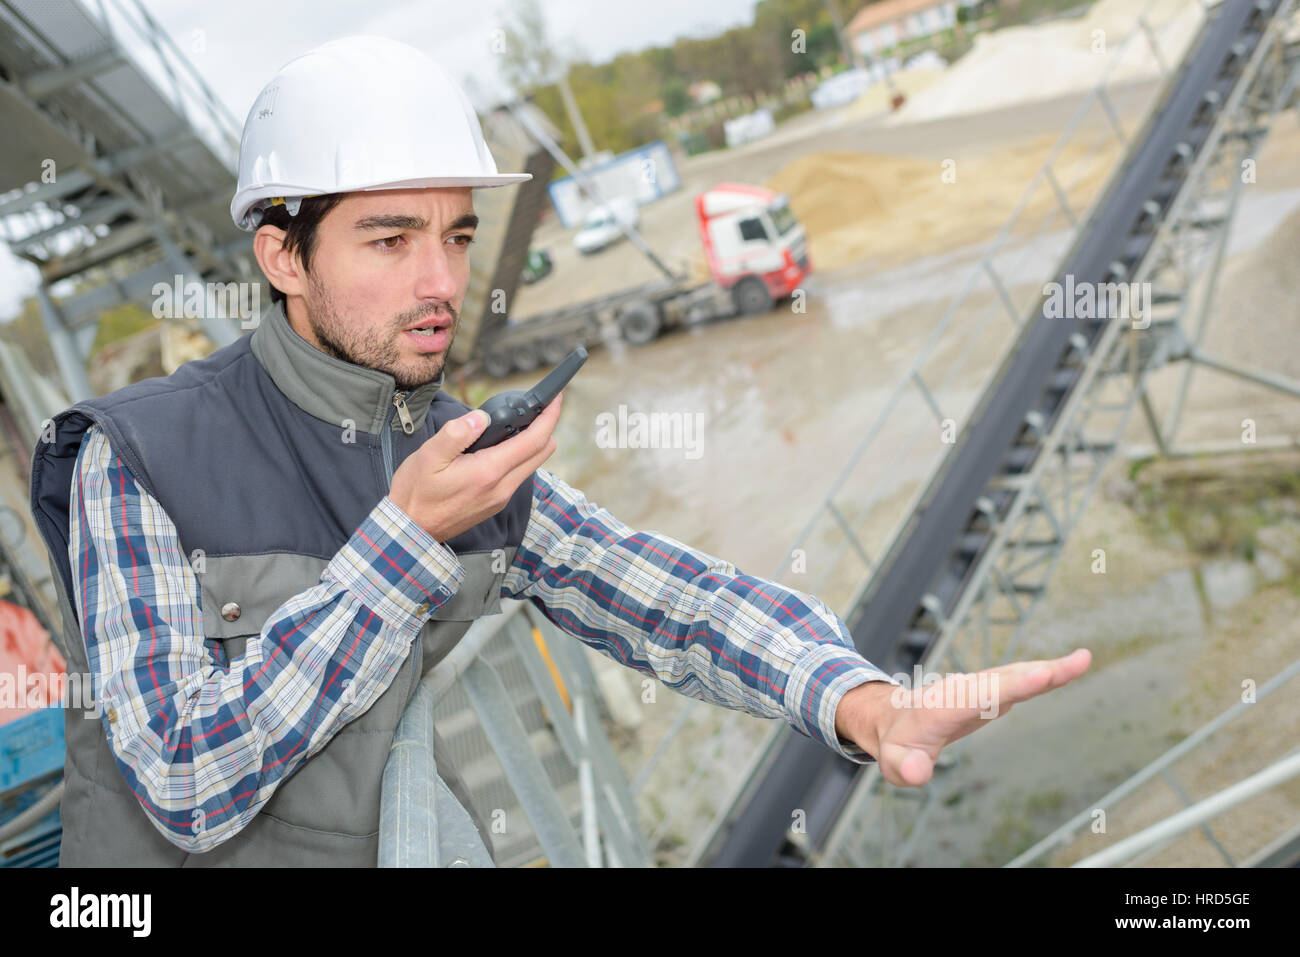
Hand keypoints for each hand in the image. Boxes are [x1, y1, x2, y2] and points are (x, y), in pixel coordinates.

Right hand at [388, 390, 563, 541]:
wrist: (411, 531)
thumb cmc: (415, 493)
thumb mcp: (428, 457)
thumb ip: (457, 433)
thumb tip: (482, 416)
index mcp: (489, 472)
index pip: (534, 440)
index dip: (549, 416)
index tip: (556, 398)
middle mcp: (502, 487)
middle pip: (542, 453)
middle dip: (546, 427)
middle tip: (537, 407)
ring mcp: (501, 498)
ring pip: (532, 465)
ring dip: (532, 442)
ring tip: (515, 422)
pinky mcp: (496, 503)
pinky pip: (518, 475)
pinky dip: (519, 457)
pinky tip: (500, 446)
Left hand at [835, 649, 1091, 786]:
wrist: (895, 719)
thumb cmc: (898, 744)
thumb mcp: (895, 762)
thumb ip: (905, 767)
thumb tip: (916, 772)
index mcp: (940, 708)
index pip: (975, 697)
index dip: (1007, 687)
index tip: (1037, 676)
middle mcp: (962, 690)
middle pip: (1003, 680)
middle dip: (1037, 673)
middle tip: (1077, 662)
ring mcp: (978, 687)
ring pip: (1014, 675)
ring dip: (1048, 669)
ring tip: (1082, 660)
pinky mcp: (991, 690)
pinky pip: (1020, 681)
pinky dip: (1044, 675)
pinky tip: (1069, 668)